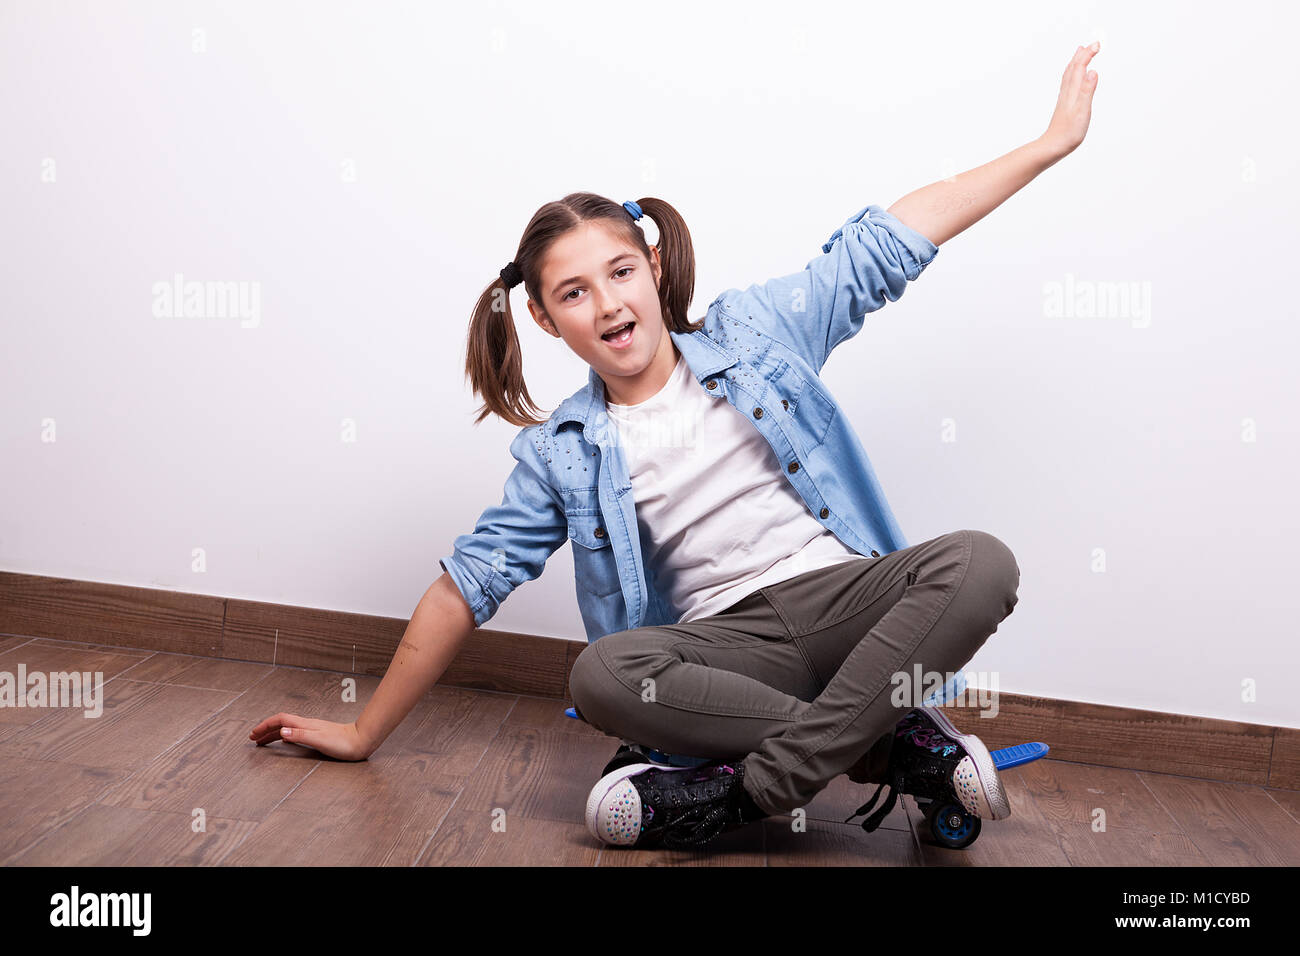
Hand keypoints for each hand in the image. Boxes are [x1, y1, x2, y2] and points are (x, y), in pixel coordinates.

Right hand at [248, 713, 370, 760]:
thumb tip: (281, 731)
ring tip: (263, 741)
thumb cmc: (344, 743)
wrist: (362, 741)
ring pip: (288, 728)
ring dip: (273, 733)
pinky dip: (284, 736)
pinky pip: (295, 732)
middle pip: (281, 723)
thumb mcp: (320, 740)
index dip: (265, 726)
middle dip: (265, 729)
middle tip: (253, 739)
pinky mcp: (318, 735)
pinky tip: (285, 740)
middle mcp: (307, 724)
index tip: (253, 734)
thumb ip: (301, 735)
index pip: (280, 720)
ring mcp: (312, 729)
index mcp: (305, 725)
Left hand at [1041, 42, 1100, 158]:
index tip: (1098, 44)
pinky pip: (1068, 84)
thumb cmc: (1069, 132)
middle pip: (1074, 68)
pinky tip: (1074, 79)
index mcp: (1073, 91)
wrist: (1053, 146)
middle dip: (1083, 54)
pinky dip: (1073, 75)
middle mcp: (1067, 92)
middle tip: (1092, 44)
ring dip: (1076, 62)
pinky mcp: (1064, 105)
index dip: (1088, 54)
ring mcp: (1065, 99)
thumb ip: (1088, 91)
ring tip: (1080, 54)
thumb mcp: (1083, 110)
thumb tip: (1092, 71)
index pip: (1081, 66)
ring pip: (1070, 75)